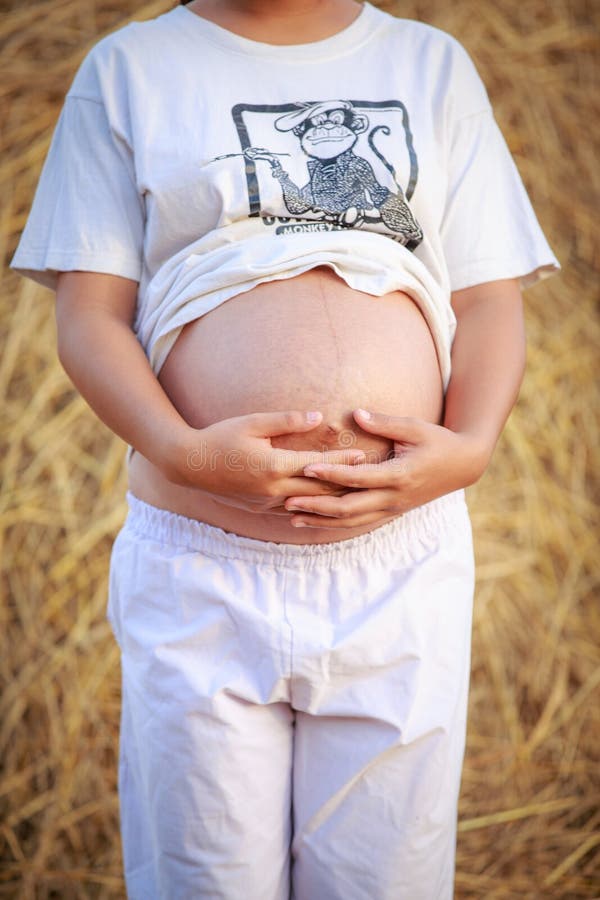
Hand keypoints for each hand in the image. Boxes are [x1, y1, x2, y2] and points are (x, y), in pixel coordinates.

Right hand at [173, 410, 365, 514]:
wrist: (190, 465)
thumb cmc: (221, 437)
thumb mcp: (252, 422)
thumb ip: (287, 420)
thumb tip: (319, 416)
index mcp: (274, 465)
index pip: (318, 464)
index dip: (343, 459)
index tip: (365, 454)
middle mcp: (274, 489)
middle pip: (320, 490)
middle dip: (346, 483)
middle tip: (371, 478)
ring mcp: (268, 502)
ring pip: (309, 504)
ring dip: (333, 498)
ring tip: (356, 492)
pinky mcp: (261, 509)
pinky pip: (294, 510)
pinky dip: (312, 506)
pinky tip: (326, 504)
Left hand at [284, 409, 488, 528]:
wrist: (462, 466)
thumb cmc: (438, 441)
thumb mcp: (414, 427)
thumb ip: (384, 422)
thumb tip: (355, 413)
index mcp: (399, 475)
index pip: (358, 478)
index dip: (331, 475)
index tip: (307, 468)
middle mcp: (394, 497)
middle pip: (349, 508)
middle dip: (317, 506)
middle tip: (288, 501)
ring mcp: (392, 508)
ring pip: (351, 521)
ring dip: (321, 520)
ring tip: (292, 517)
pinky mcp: (391, 512)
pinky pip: (359, 522)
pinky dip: (335, 523)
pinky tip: (314, 521)